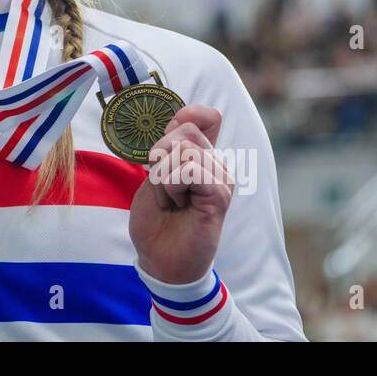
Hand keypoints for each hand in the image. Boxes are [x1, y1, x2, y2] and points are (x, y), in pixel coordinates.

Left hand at [129, 104, 233, 284]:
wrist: (160, 258)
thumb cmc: (157, 219)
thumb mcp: (155, 175)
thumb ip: (168, 148)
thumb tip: (180, 116)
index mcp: (202, 156)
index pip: (206, 116)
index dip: (185, 117)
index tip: (165, 148)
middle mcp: (216, 164)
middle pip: (184, 130)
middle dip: (160, 158)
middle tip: (164, 189)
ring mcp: (221, 178)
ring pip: (184, 150)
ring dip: (163, 177)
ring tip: (171, 200)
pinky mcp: (220, 194)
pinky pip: (190, 169)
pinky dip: (172, 185)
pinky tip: (178, 205)